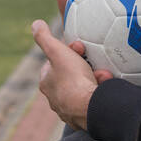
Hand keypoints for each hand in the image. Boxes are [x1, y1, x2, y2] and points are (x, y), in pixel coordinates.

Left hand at [33, 0, 112, 130]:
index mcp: (47, 83)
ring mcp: (70, 109)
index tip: (77, 48)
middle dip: (82, 65)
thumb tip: (35, 24)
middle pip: (70, 74)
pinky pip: (93, 99)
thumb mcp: (57, 51)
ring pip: (83, 87)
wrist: (90, 107)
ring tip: (102, 74)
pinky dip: (100, 91)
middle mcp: (56, 98)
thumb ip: (45, 37)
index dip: (66, 52)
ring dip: (94, 77)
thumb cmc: (72, 79)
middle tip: (91, 61)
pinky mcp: (84, 116)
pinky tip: (105, 87)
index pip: (53, 63)